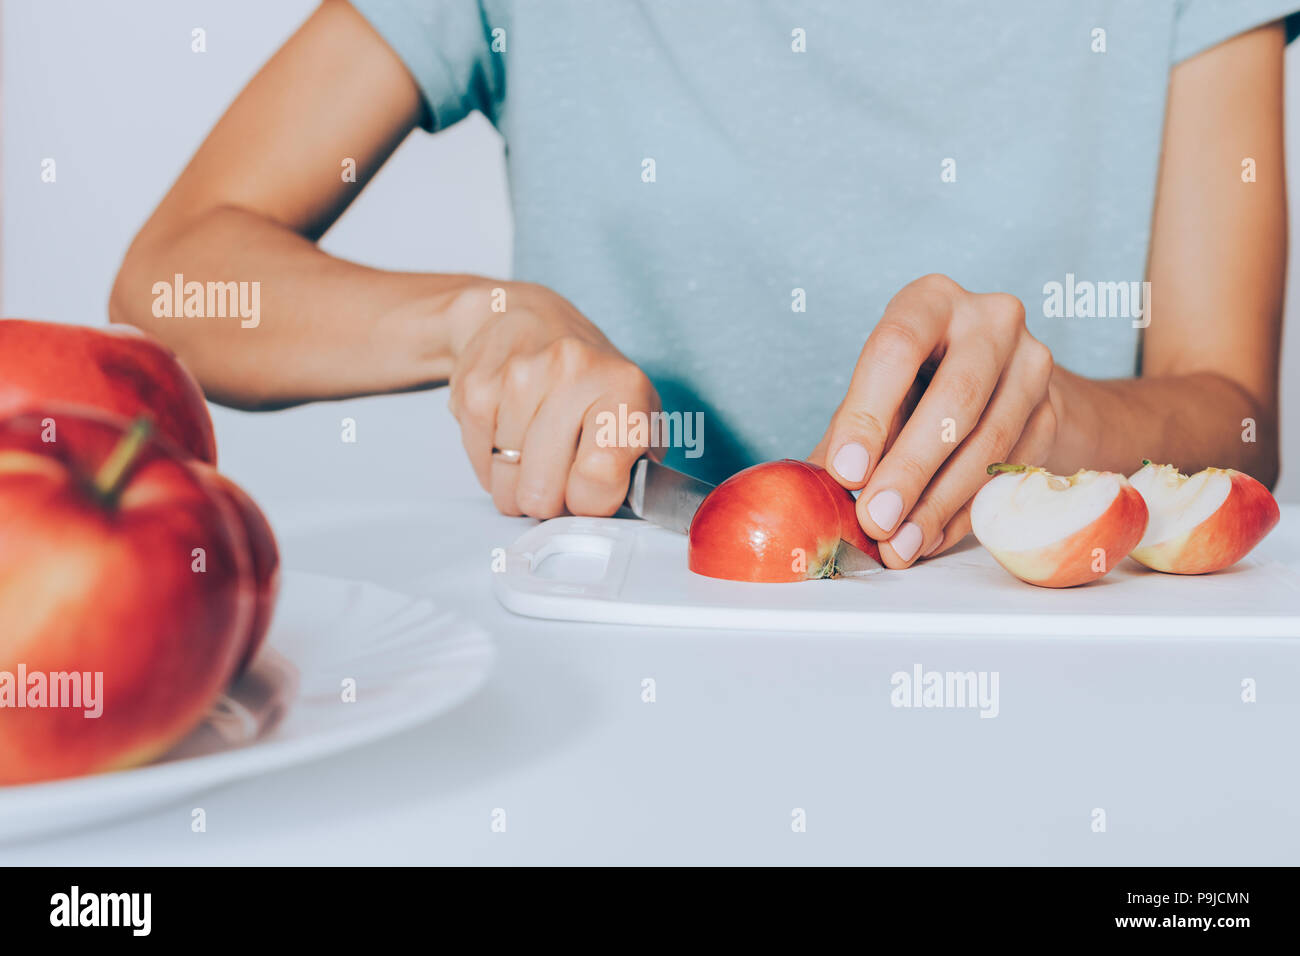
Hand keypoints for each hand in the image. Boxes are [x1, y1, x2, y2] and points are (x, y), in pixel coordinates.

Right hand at [447, 281, 660, 517]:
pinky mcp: (475, 389)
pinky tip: (509, 438)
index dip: (591, 502)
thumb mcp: (636, 410)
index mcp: (623, 385)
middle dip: (550, 501)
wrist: (524, 318)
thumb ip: (639, 464)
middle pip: (544, 493)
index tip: (590, 491)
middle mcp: (571, 373)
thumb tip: (623, 509)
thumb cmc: (587, 376)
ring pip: (507, 487)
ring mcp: (517, 378)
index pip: (600, 477)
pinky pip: (480, 468)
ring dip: (519, 486)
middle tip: (559, 474)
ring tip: (534, 454)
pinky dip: (493, 468)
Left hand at [810, 274, 1059, 565]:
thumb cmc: (916, 384)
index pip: (897, 346)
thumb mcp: (877, 393)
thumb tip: (814, 493)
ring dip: (939, 502)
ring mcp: (1032, 364)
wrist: (998, 383)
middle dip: (910, 469)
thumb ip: (847, 434)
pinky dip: (966, 513)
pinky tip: (930, 537)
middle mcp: (990, 319)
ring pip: (990, 441)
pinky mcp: (1053, 412)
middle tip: (876, 520)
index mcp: (929, 300)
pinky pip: (1010, 472)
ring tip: (899, 543)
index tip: (846, 474)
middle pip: (954, 397)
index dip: (869, 414)